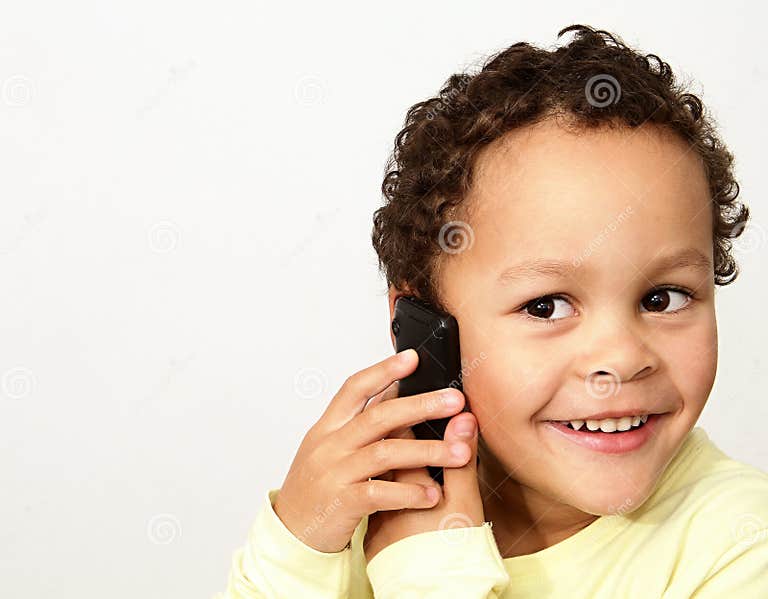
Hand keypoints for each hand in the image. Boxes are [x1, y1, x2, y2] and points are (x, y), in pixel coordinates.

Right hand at [272, 349, 470, 552]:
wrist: (290, 535)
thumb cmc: (316, 489)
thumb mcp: (332, 449)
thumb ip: (360, 423)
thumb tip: (395, 391)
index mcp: (327, 427)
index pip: (355, 388)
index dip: (383, 370)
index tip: (412, 357)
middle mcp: (329, 445)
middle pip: (379, 416)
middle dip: (421, 405)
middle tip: (455, 400)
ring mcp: (333, 473)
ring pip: (385, 453)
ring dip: (427, 451)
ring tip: (460, 453)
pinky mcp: (340, 503)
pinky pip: (379, 493)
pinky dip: (409, 493)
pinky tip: (433, 494)